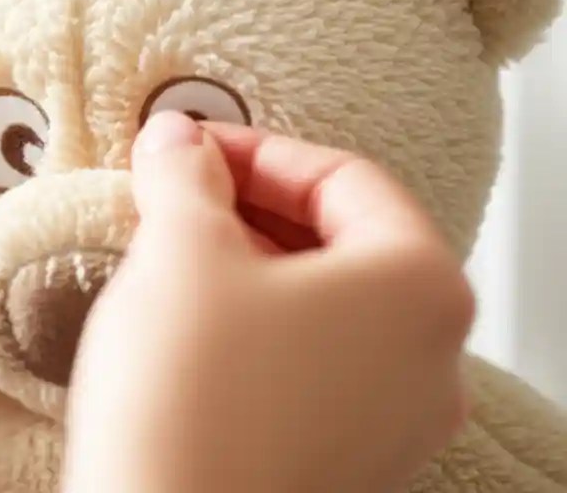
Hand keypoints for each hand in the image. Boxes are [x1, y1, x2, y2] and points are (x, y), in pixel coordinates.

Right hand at [65, 112, 473, 492]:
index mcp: (419, 287)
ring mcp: (392, 421)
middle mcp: (430, 358)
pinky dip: (255, 331)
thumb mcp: (178, 251)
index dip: (255, 149)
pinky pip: (309, 368)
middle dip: (250, 209)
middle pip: (343, 242)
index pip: (345, 178)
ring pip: (324, 308)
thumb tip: (178, 141)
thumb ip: (185, 175)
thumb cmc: (190, 401)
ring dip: (248, 267)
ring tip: (171, 260)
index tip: (191, 149)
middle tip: (176, 197)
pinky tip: (188, 331)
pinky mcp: (343, 463)